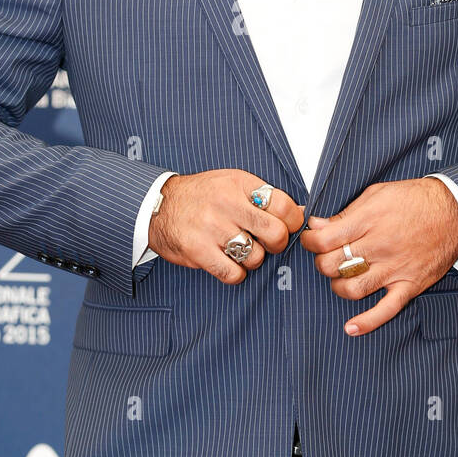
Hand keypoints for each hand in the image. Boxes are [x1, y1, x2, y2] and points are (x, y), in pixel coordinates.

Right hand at [148, 170, 304, 283]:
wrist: (157, 205)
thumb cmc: (199, 196)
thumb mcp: (231, 182)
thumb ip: (263, 196)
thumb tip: (299, 212)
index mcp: (238, 184)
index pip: (283, 205)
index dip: (292, 221)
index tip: (287, 226)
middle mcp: (226, 204)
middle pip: (275, 232)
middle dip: (277, 243)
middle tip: (269, 242)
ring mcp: (212, 228)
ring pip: (255, 256)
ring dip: (253, 259)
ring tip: (240, 250)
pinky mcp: (198, 251)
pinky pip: (233, 274)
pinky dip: (236, 274)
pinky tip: (229, 263)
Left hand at [299, 177, 457, 335]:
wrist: (455, 211)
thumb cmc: (415, 199)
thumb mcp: (376, 194)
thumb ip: (346, 212)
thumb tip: (318, 224)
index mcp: (368, 221)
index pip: (324, 240)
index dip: (309, 242)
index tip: (310, 240)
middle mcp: (379, 247)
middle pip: (333, 265)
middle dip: (321, 262)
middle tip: (325, 256)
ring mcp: (394, 269)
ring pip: (351, 288)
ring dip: (338, 285)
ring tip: (340, 276)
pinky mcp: (409, 285)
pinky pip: (386, 310)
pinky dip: (367, 322)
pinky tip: (351, 328)